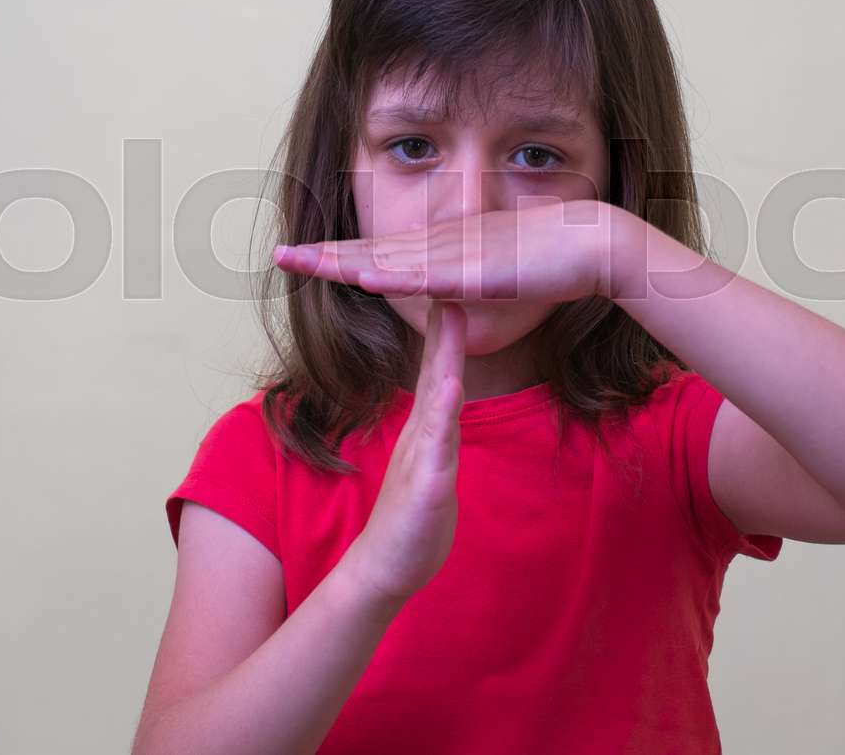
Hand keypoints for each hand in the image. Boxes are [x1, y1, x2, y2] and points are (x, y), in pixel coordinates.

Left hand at [272, 199, 620, 303]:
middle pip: (371, 252)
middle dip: (323, 255)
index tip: (303, 256)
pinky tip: (363, 278)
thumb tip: (441, 298)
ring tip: (302, 261)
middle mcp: (440, 246)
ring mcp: (455, 255)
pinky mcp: (476, 270)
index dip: (339, 255)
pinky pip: (427, 276)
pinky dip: (393, 278)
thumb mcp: (492, 277)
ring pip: (388, 260)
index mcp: (442, 249)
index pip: (379, 254)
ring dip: (343, 262)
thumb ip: (463, 286)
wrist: (591, 242)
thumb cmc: (549, 260)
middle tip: (279, 255)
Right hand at [340, 300, 467, 606]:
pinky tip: (451, 390)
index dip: (449, 329)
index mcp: (429, 429)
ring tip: (451, 317)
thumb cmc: (415, 518)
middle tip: (452, 276)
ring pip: (436, 400)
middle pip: (436, 370)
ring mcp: (422, 458)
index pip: (440, 370)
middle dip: (446, 325)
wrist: (386, 569)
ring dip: (444, 357)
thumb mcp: (436, 465)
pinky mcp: (426, 486)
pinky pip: (436, 446)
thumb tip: (450, 398)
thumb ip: (442, 430)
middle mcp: (423, 434)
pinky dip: (443, 416)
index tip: (457, 285)